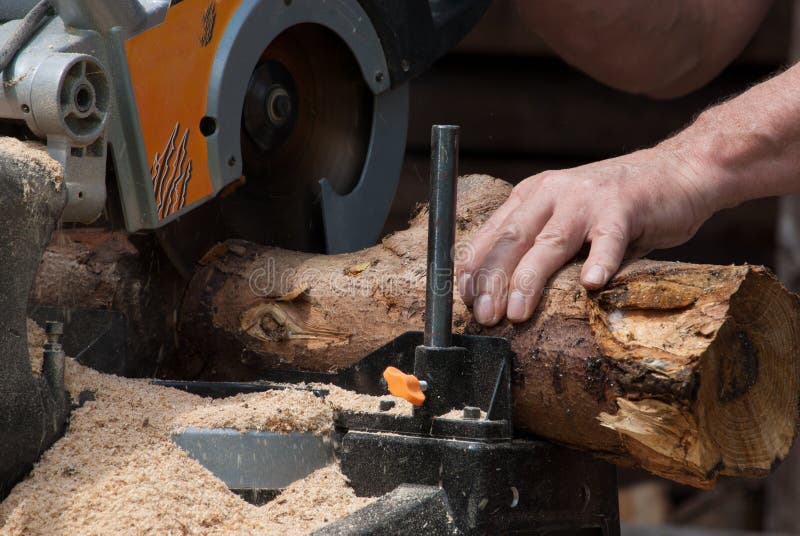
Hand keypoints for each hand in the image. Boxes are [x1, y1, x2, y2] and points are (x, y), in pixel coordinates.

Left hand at [457, 145, 714, 325]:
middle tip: (484, 316)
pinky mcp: (625, 208)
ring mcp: (588, 199)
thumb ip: (539, 244)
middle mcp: (554, 192)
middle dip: (492, 280)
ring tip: (517, 312)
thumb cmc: (615, 207)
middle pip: (512, 239)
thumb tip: (501, 294)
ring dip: (529, 278)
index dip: (474, 267)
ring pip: (550, 242)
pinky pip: (609, 239)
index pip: (492, 233)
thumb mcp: (565, 217)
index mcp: (533, 195)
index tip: (463, 299)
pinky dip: (600, 261)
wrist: (677, 171)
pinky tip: (591, 285)